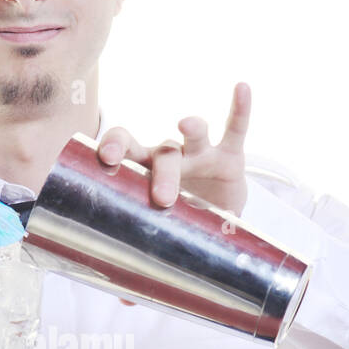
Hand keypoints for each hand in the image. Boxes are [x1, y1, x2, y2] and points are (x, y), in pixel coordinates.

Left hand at [97, 82, 250, 217]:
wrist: (215, 216)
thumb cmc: (177, 213)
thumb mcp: (159, 219)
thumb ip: (144, 223)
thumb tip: (117, 260)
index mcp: (146, 168)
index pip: (126, 146)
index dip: (114, 146)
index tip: (107, 158)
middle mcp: (172, 155)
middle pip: (164, 154)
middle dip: (164, 175)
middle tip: (163, 200)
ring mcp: (202, 153)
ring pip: (195, 137)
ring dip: (191, 129)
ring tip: (186, 123)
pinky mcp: (230, 156)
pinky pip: (236, 129)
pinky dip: (240, 109)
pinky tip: (242, 88)